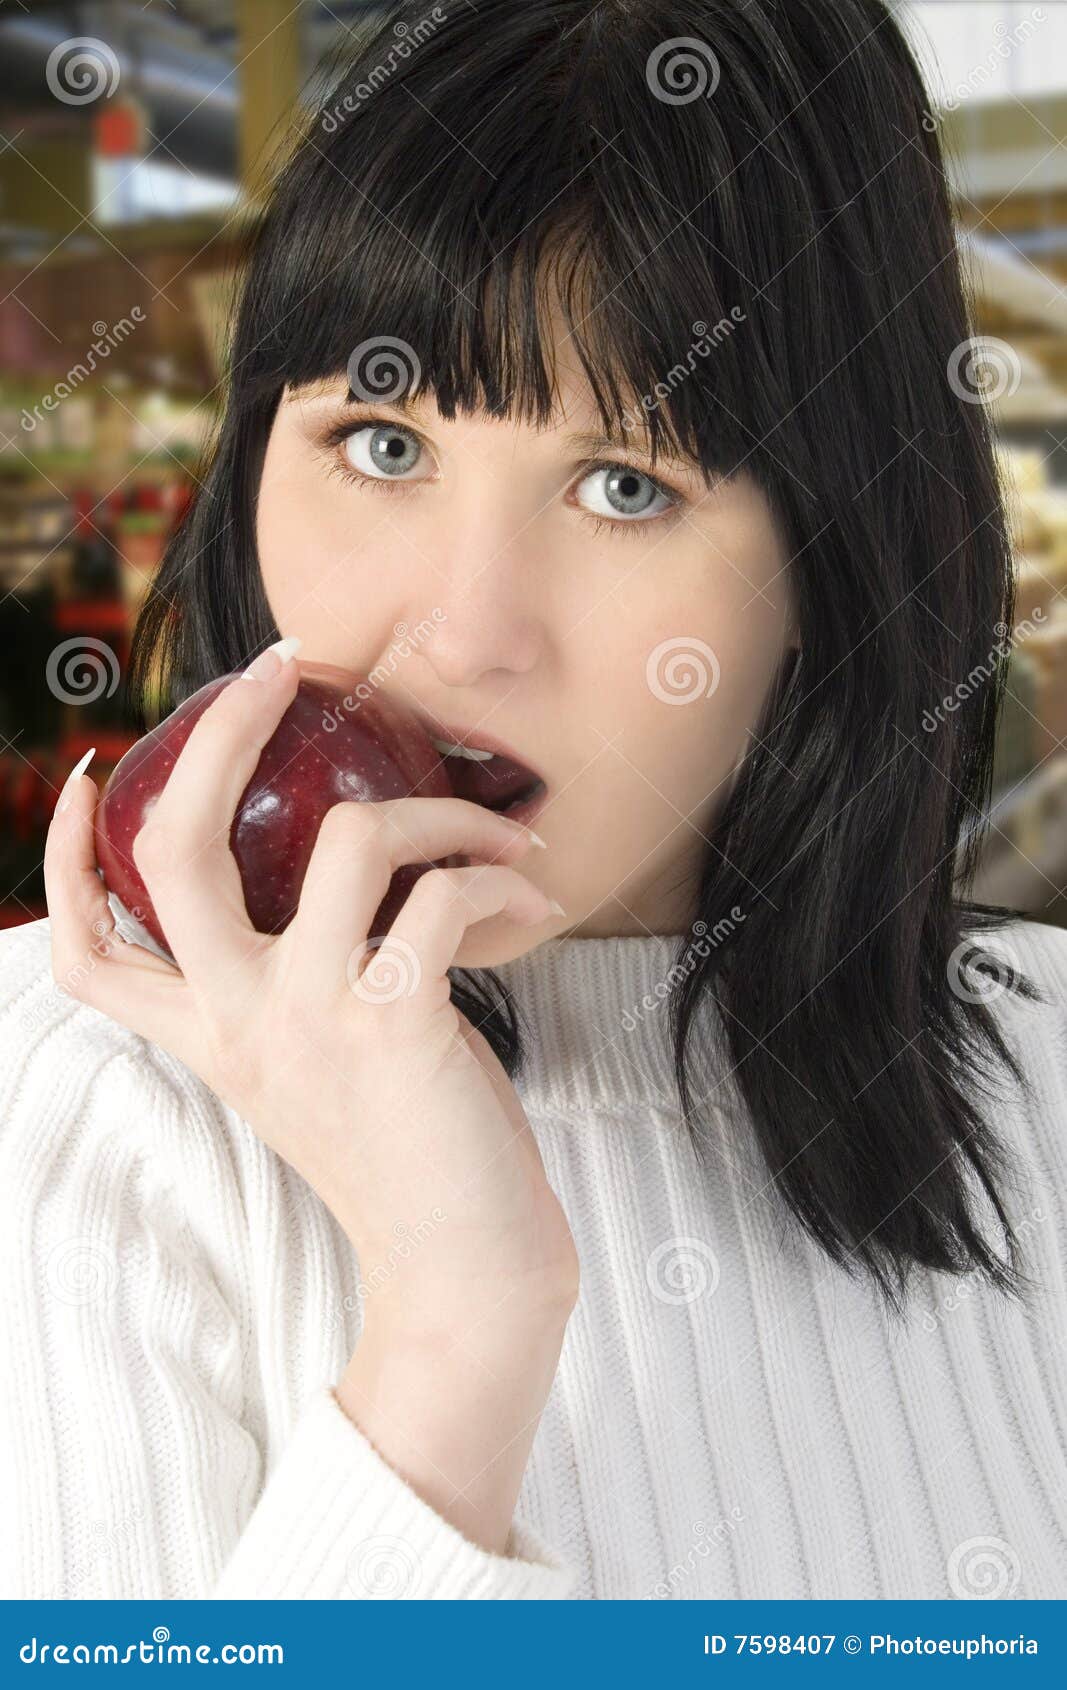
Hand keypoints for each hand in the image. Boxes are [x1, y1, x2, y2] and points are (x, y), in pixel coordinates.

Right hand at [44, 650, 579, 1337]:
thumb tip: (351, 868)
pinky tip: (528, 889)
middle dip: (219, 733)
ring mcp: (308, 1018)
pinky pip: (442, 891)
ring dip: (440, 808)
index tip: (95, 775)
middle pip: (176, 848)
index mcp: (210, 1036)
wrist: (462, 1273)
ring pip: (344, 836)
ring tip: (496, 829)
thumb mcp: (319, 1068)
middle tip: (273, 668)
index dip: (66, 856)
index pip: (89, 951)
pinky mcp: (392, 1022)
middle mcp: (239, 1021)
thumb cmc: (407, 1155)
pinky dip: (495, 870)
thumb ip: (295, 986)